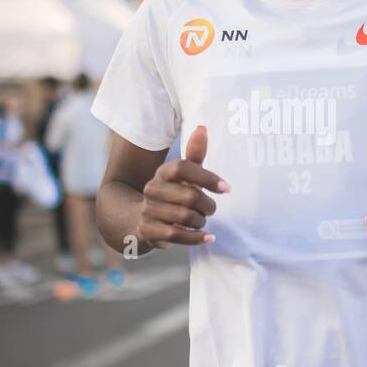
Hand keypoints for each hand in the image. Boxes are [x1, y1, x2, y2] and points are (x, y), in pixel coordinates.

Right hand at [138, 125, 229, 248]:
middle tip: (211, 209)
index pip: (183, 168)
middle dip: (208, 206)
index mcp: (163, 172)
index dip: (207, 177)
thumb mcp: (183, 176)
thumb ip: (195, 155)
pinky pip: (176, 236)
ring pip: (185, 217)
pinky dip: (196, 238)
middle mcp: (152, 189)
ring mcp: (148, 210)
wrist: (140, 219)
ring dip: (201, 221)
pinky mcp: (148, 231)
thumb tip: (202, 128)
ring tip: (201, 220)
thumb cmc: (172, 194)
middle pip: (190, 196)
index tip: (226, 188)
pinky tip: (207, 237)